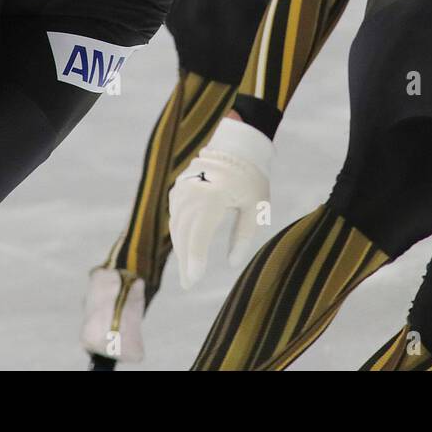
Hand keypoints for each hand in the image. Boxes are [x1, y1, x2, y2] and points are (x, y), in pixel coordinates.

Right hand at [168, 118, 273, 288]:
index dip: (194, 260)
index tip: (193, 281)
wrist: (236, 146)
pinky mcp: (179, 189)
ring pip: (177, 226)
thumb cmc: (251, 178)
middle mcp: (192, 193)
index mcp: (212, 197)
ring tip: (188, 271)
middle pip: (184, 234)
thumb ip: (243, 236)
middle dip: (185, 261)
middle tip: (189, 284)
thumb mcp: (256, 207)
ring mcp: (182, 190)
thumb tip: (232, 264)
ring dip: (181, 249)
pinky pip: (176, 216)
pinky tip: (186, 247)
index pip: (198, 236)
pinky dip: (179, 233)